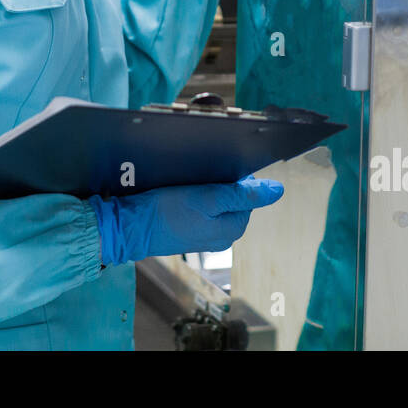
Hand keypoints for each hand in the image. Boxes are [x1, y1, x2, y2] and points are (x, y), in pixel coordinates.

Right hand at [88, 177, 284, 265]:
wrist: (129, 228)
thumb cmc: (166, 212)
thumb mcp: (207, 197)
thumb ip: (242, 194)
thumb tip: (278, 190)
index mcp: (232, 229)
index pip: (248, 196)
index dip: (235, 179)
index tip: (216, 171)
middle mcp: (221, 236)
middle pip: (233, 200)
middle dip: (221, 185)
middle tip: (200, 177)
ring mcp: (204, 236)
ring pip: (215, 204)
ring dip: (206, 190)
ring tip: (189, 184)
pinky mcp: (188, 231)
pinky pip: (200, 209)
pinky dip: (193, 198)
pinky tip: (180, 193)